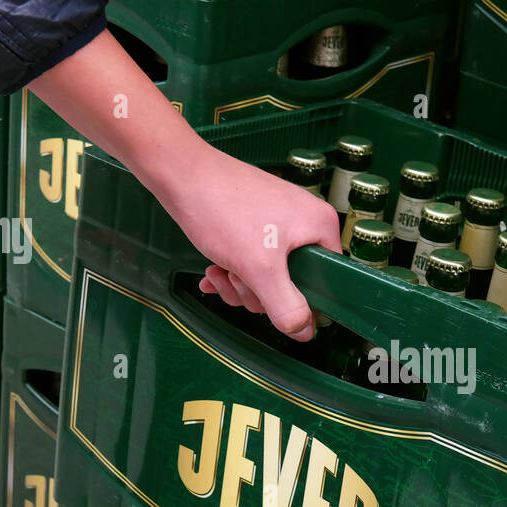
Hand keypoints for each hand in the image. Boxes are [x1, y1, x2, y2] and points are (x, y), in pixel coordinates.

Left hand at [156, 144, 340, 340]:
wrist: (180, 174)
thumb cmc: (221, 208)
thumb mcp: (259, 268)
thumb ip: (286, 306)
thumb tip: (306, 332)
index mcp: (320, 227)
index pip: (326, 282)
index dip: (298, 300)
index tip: (271, 299)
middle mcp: (304, 222)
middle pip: (293, 283)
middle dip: (257, 290)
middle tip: (237, 277)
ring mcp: (278, 222)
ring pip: (267, 276)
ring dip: (239, 282)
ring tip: (220, 269)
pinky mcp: (255, 222)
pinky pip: (252, 261)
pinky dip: (232, 269)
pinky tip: (213, 270)